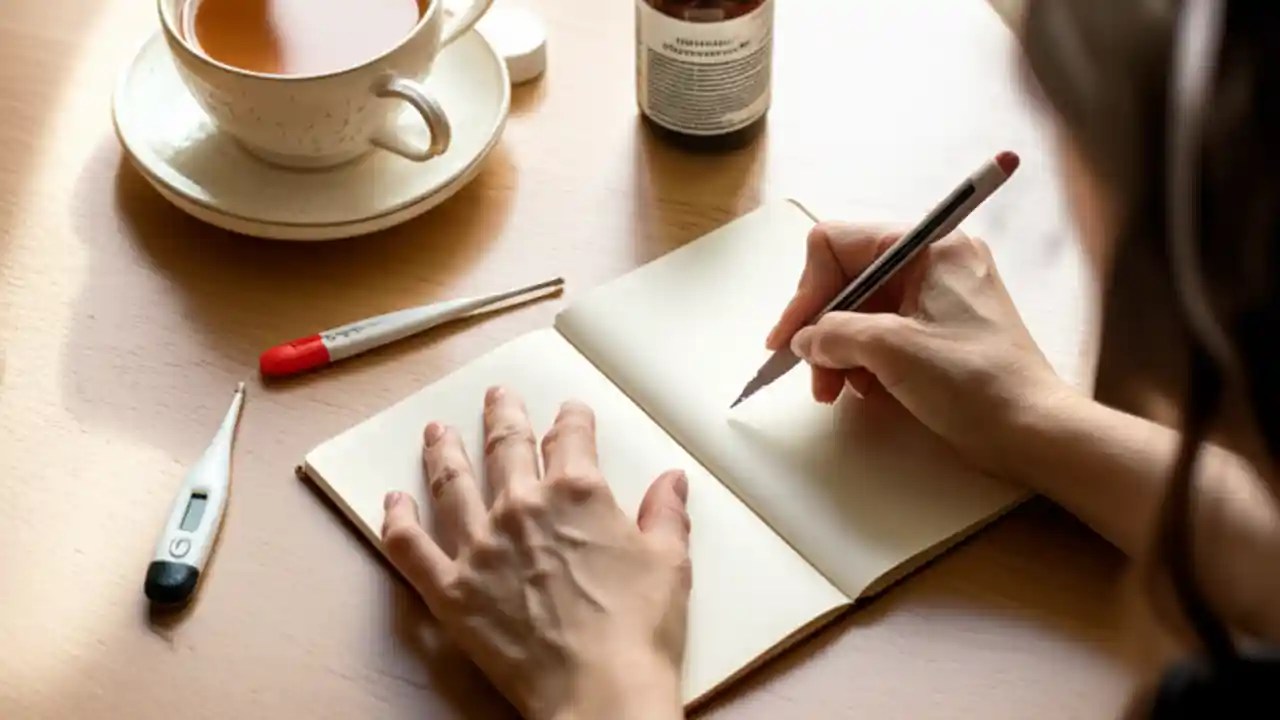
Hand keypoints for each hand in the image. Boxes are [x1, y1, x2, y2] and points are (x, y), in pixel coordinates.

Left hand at [380, 387, 690, 719]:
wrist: (599, 692)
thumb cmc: (639, 630)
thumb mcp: (669, 563)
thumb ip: (666, 514)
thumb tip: (672, 481)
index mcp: (578, 492)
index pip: (571, 438)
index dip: (571, 420)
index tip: (569, 412)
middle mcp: (523, 507)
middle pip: (506, 446)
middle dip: (503, 416)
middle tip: (497, 397)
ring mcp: (481, 546)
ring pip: (453, 483)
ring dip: (444, 452)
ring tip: (437, 431)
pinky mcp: (452, 589)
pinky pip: (411, 547)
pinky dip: (398, 521)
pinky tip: (393, 501)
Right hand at [766, 221, 1075, 475]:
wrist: (1033, 430)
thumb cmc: (973, 381)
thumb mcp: (891, 349)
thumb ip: (835, 333)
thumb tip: (805, 339)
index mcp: (928, 246)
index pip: (838, 244)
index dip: (807, 291)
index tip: (792, 339)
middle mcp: (933, 260)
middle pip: (848, 280)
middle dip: (823, 328)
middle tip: (813, 376)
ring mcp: (939, 297)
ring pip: (862, 311)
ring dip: (840, 351)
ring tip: (836, 392)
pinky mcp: (942, 331)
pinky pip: (885, 332)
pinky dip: (866, 361)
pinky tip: (867, 391)